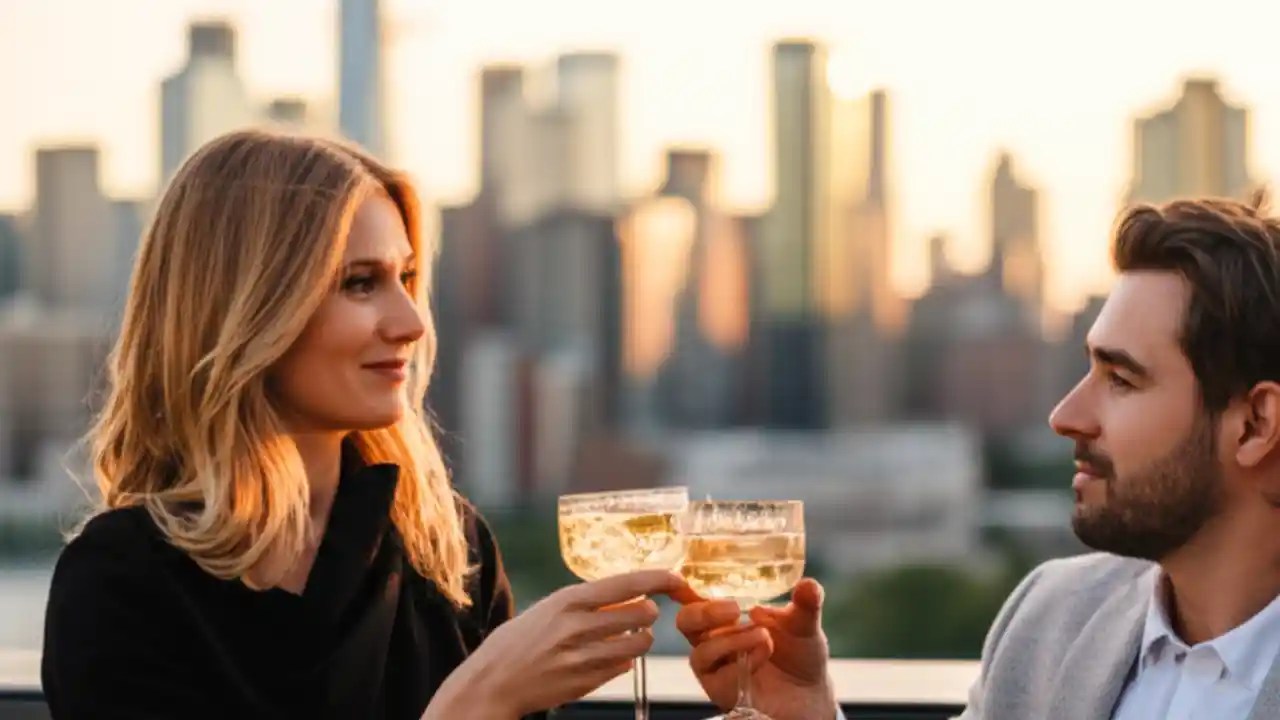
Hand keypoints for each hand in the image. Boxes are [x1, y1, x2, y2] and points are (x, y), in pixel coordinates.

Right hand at [429, 569, 687, 718]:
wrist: (493, 682)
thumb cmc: (519, 640)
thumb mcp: (548, 608)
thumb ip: (585, 603)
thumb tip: (627, 596)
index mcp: (567, 600)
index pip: (626, 583)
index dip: (656, 579)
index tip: (675, 577)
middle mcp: (577, 626)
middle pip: (640, 615)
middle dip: (648, 614)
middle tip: (644, 613)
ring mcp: (582, 657)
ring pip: (637, 645)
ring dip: (640, 640)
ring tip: (629, 637)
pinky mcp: (586, 683)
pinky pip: (623, 668)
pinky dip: (623, 661)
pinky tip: (609, 657)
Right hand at [674, 578, 836, 719]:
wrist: (811, 694)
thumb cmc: (799, 653)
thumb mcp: (804, 622)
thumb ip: (806, 603)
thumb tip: (809, 585)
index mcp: (725, 614)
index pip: (694, 596)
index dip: (680, 585)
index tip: (682, 577)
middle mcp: (714, 638)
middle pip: (686, 621)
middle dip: (704, 612)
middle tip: (733, 608)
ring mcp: (717, 666)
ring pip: (701, 651)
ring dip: (731, 640)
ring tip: (762, 635)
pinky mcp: (722, 689)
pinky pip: (719, 677)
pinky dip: (742, 662)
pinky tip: (763, 654)